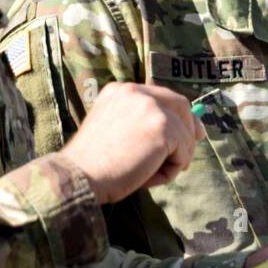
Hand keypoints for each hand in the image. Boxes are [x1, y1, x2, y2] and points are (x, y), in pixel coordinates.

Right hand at [62, 82, 204, 203]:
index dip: (178, 115)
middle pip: (180, 105)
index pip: (161, 96)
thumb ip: (140, 124)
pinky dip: (172, 169)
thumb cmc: (93, 164)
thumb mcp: (114, 130)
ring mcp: (151, 107)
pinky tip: (149, 177)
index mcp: (120, 90)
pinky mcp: (162, 128)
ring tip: (149, 175)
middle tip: (188, 154)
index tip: (190, 133)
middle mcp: (136, 91)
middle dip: (189, 129)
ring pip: (184, 133)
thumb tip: (184, 131)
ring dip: (175, 158)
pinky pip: (183, 151)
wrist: (78, 176)